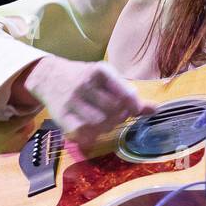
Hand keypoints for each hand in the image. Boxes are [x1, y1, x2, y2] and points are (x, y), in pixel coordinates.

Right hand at [23, 56, 155, 146]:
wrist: (49, 77)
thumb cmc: (85, 78)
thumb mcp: (106, 79)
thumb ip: (129, 95)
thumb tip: (156, 109)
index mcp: (100, 71)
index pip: (123, 90)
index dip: (133, 104)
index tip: (135, 109)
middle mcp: (85, 84)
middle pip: (114, 109)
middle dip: (119, 115)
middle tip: (116, 114)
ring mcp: (72, 100)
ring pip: (99, 122)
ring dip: (106, 126)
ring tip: (104, 121)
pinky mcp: (61, 115)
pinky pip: (82, 132)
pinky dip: (90, 134)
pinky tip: (91, 129)